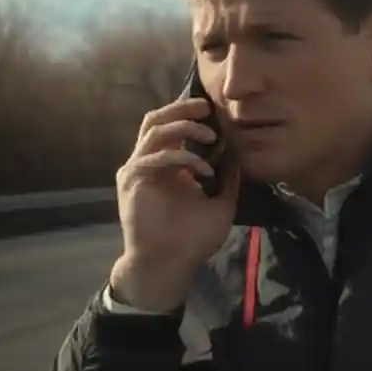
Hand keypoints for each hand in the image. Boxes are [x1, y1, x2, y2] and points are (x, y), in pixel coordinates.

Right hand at [110, 97, 240, 312]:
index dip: (190, 115)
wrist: (171, 263)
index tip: (214, 111)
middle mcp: (151, 163)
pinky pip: (153, 157)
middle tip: (206, 107)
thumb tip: (239, 157)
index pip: (173, 128)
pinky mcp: (132, 181)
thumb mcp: (221, 204)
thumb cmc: (193, 238)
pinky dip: (180, 157)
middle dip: (182, 109)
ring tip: (210, 136)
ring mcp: (139, 170)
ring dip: (183, 127)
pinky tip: (202, 171)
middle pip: (157, 120)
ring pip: (154, 131)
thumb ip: (228, 181)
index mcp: (168, 166)